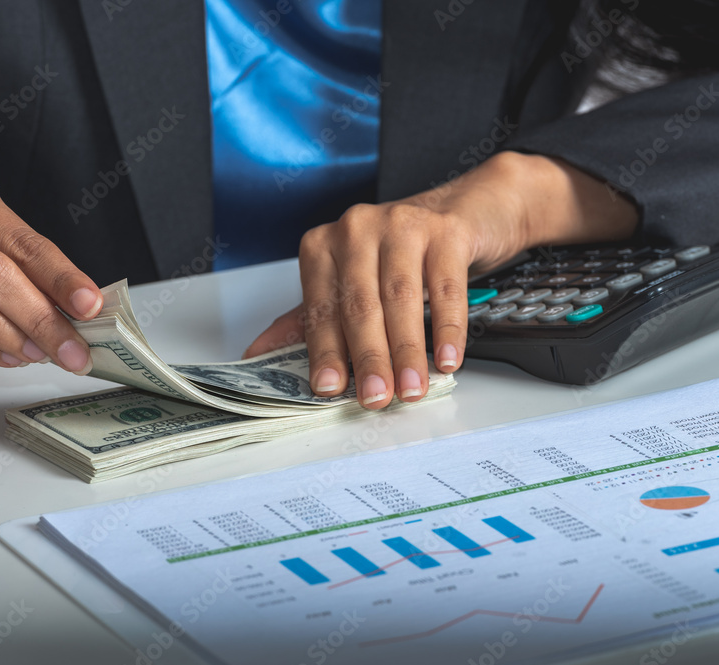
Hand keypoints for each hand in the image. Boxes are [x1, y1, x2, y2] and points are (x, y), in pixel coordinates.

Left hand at [245, 151, 637, 407]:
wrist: (460, 214)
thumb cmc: (398, 256)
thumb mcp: (350, 285)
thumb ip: (310, 320)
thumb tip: (259, 356)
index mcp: (325, 245)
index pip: (321, 307)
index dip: (325, 350)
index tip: (330, 387)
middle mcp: (358, 228)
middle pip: (360, 303)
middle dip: (368, 356)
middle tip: (376, 396)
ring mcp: (403, 224)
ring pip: (401, 297)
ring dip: (406, 349)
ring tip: (411, 387)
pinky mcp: (446, 231)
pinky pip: (446, 287)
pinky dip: (447, 328)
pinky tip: (446, 358)